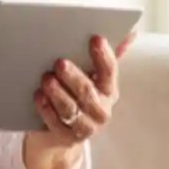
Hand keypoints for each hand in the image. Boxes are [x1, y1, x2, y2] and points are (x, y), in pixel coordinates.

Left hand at [22, 32, 135, 168]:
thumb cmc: (77, 95)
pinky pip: (56, 124)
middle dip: (73, 77)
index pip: (109, 71)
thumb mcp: (91, 74)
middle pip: (87, 92)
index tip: (94, 38)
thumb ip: (106, 54)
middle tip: (60, 62)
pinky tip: (39, 96)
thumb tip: (130, 32)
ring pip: (71, 109)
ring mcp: (85, 127)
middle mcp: (101, 110)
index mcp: (109, 90)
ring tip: (46, 79)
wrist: (61, 132)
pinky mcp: (67, 137)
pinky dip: (46, 109)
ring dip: (58, 93)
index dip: (103, 55)